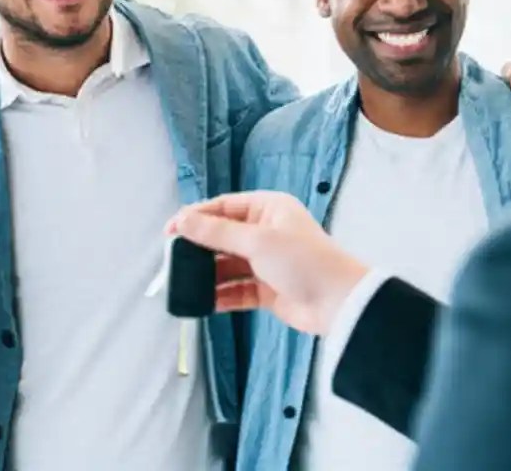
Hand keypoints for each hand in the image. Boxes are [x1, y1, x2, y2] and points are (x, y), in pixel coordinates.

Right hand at [166, 191, 368, 335]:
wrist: (339, 304)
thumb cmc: (304, 261)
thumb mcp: (257, 241)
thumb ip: (216, 232)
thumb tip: (182, 221)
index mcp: (267, 209)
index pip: (222, 207)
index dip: (195, 217)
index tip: (170, 231)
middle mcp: (266, 232)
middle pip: (221, 236)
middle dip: (198, 248)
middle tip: (173, 259)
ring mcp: (266, 262)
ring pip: (226, 265)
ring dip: (207, 274)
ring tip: (184, 282)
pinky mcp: (266, 289)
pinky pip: (235, 290)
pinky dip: (220, 296)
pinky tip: (203, 301)